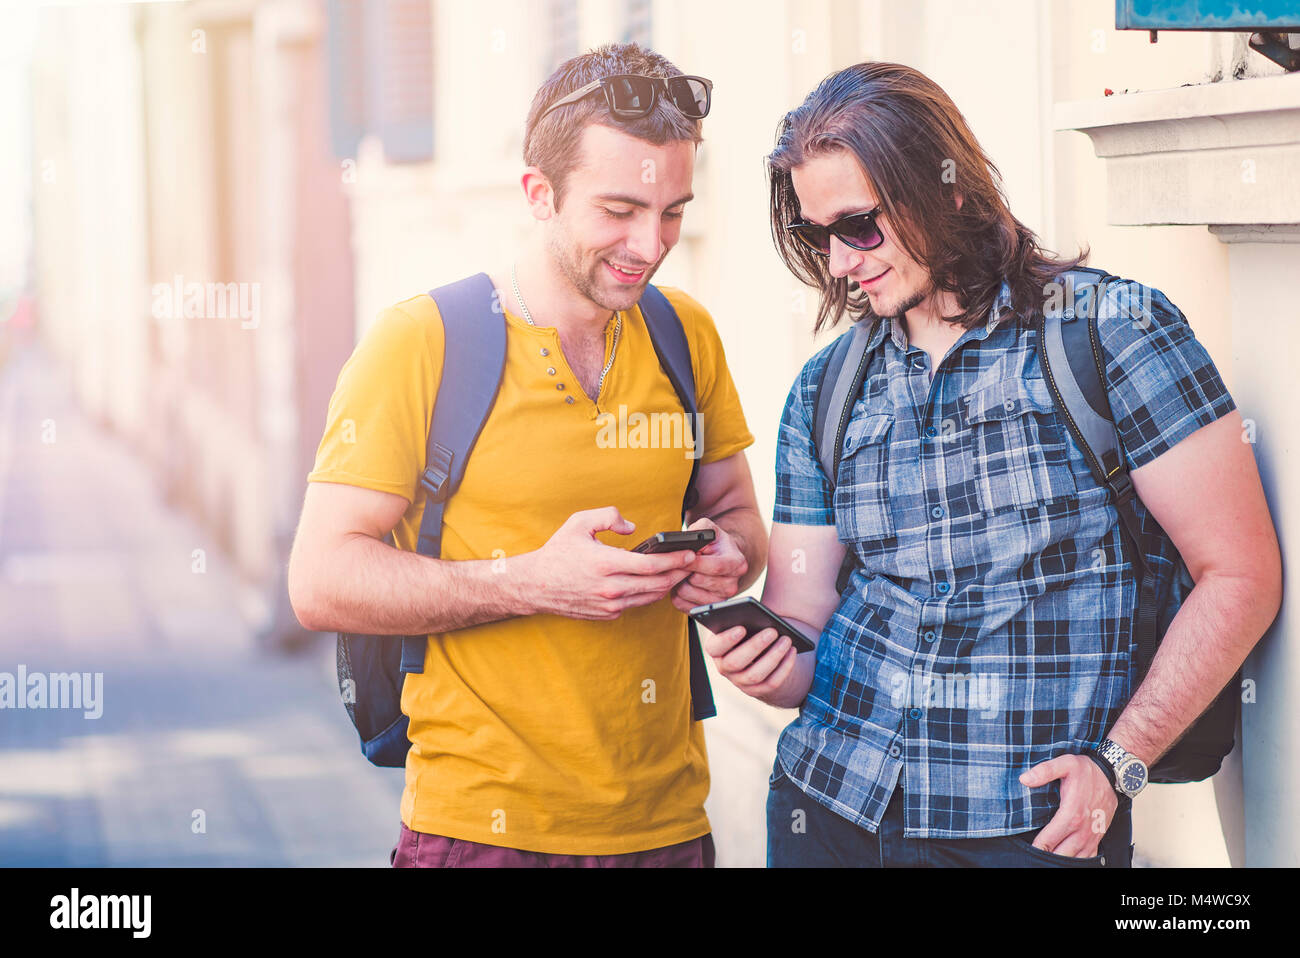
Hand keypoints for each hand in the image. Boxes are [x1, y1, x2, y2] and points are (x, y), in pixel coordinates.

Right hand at [516, 507, 695, 620]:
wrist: (536, 585)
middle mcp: (611, 588)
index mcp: (606, 564)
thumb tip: (632, 527)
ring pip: (651, 597)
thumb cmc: (558, 552)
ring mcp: (610, 605)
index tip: (690, 554)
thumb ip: (609, 516)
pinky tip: (656, 583)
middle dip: (679, 573)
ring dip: (668, 585)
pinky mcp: (608, 614)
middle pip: (658, 584)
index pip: (651, 565)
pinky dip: (650, 594)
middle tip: (692, 563)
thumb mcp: (579, 522)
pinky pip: (637, 604)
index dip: (675, 560)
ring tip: (679, 572)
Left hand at [669, 517, 747, 612]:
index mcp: (737, 564)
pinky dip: (677, 594)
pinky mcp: (707, 611)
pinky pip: (683, 605)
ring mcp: (720, 600)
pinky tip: (681, 583)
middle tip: (679, 562)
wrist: (721, 559)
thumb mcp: (710, 529)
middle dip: (684, 570)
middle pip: (699, 581)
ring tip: (682, 571)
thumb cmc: (714, 543)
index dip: (694, 563)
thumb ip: (701, 528)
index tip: (681, 557)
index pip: (714, 567)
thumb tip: (688, 537)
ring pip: (688, 593)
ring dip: (679, 581)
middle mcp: (732, 585)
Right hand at [701, 625, 798, 704]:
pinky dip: (784, 667)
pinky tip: (793, 651)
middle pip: (736, 662)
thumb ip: (745, 621)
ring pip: (755, 675)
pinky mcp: (757, 691)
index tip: (742, 628)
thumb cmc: (749, 631)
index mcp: (716, 649)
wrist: (759, 655)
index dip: (726, 639)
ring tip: (787, 640)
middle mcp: (724, 668)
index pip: (715, 647)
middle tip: (773, 631)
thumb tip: (759, 619)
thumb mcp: (744, 625)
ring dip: (773, 656)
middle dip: (755, 646)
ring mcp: (740, 682)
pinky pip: (772, 682)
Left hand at [1019, 754, 1117, 857]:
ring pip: (1075, 859)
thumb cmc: (1087, 771)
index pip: (1048, 840)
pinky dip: (1077, 860)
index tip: (1028, 846)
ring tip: (1048, 854)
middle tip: (1035, 852)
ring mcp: (1092, 836)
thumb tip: (1024, 779)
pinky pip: (1088, 857)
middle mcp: (1083, 830)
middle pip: (1060, 855)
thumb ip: (1044, 771)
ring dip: (1060, 859)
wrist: (1114, 776)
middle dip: (1046, 854)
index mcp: (1071, 815)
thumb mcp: (1065, 764)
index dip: (1036, 846)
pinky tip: (1066, 856)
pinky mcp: (1098, 837)